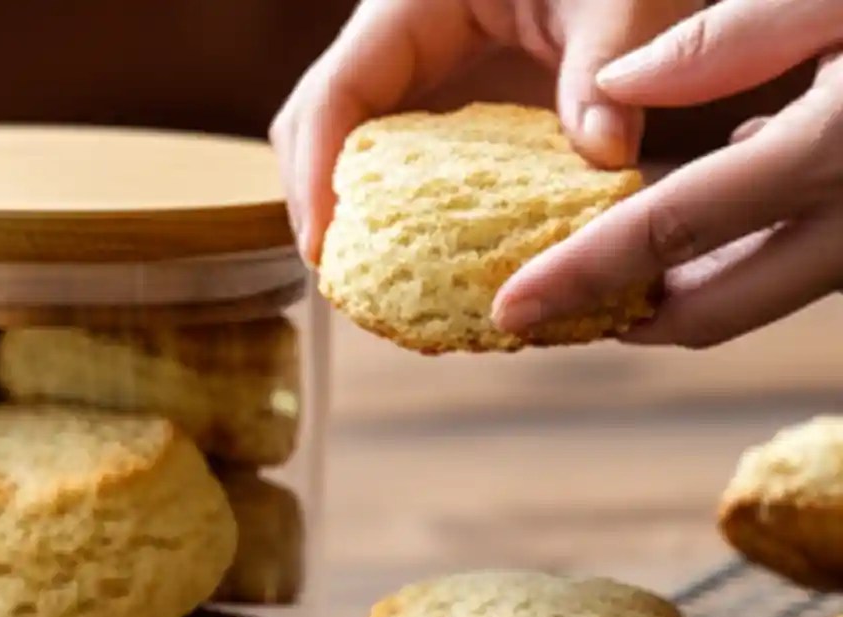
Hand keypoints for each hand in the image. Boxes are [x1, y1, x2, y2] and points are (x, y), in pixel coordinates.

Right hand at [269, 0, 701, 264]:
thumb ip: (605, 68)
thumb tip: (605, 157)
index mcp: (408, 6)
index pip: (333, 95)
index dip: (314, 174)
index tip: (324, 248)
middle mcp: (397, 43)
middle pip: (317, 127)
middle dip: (317, 203)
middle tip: (343, 280)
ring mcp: (417, 75)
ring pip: (350, 148)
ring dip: (352, 212)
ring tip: (377, 285)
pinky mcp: (447, 103)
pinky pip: (401, 162)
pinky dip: (404, 211)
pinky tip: (432, 261)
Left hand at [494, 0, 842, 348]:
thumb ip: (735, 39)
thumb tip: (616, 86)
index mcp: (828, 156)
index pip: (670, 231)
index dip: (582, 274)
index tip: (511, 307)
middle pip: (708, 309)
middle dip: (615, 315)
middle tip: (540, 309)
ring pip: (747, 299)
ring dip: (668, 297)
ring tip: (584, 277)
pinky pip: (784, 273)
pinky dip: (723, 265)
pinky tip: (681, 225)